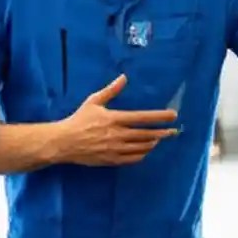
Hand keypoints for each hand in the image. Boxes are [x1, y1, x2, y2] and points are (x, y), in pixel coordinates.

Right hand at [54, 74, 179, 165]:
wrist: (64, 142)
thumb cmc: (79, 120)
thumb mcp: (94, 101)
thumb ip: (111, 90)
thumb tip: (124, 77)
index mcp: (115, 119)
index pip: (143, 117)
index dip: (159, 116)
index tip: (173, 115)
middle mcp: (118, 135)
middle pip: (146, 134)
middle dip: (162, 132)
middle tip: (173, 131)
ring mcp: (116, 149)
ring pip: (141, 147)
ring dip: (153, 143)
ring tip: (159, 139)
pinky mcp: (112, 160)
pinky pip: (132, 159)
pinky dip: (142, 154)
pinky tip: (145, 150)